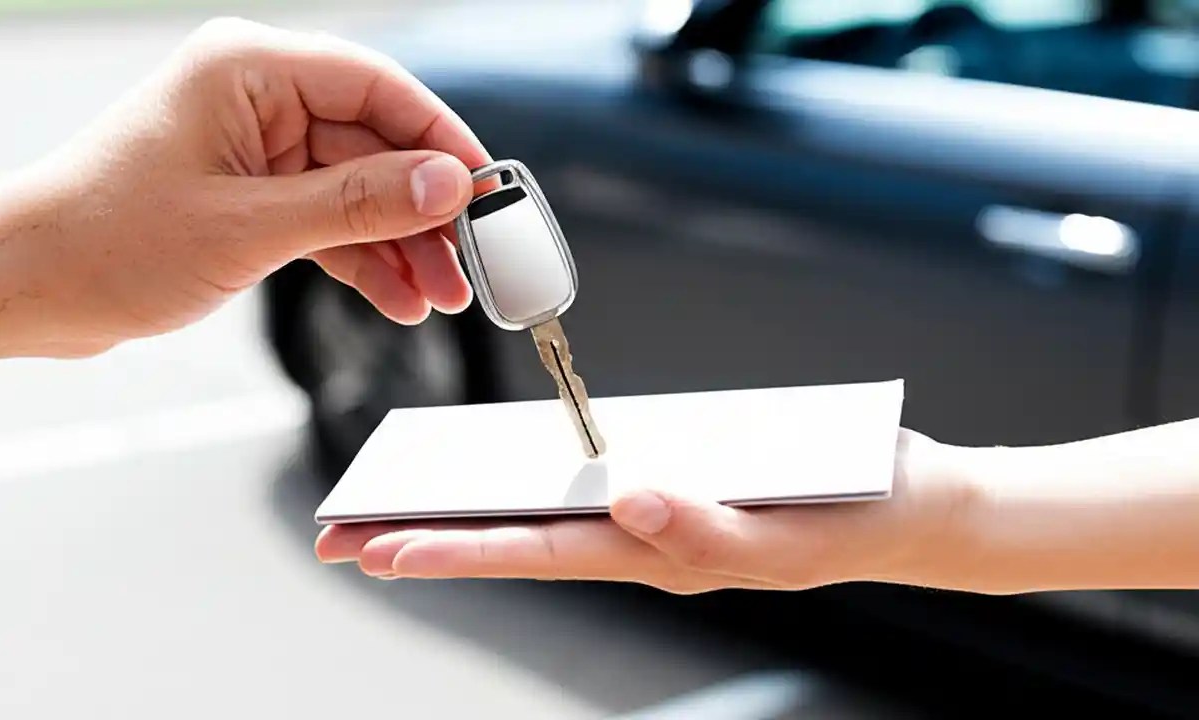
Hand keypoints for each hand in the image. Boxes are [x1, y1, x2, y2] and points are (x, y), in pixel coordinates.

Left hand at [0, 17, 489, 367]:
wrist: (31, 286)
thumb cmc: (106, 241)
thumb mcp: (249, 227)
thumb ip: (356, 204)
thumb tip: (443, 186)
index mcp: (248, 70)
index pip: (375, 87)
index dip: (440, 139)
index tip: (487, 188)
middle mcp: (256, 99)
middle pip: (374, 144)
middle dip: (425, 210)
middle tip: (472, 261)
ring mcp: (254, 149)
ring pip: (357, 189)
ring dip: (401, 243)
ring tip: (441, 294)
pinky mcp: (250, 195)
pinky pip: (328, 219)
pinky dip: (362, 258)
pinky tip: (398, 298)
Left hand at [314, 430, 989, 593]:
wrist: (907, 509)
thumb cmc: (849, 521)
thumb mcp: (784, 532)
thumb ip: (706, 528)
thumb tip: (624, 503)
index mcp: (655, 553)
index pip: (531, 552)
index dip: (452, 550)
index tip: (376, 548)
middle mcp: (640, 539)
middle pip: (517, 538)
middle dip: (429, 540)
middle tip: (346, 537)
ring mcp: (652, 514)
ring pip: (543, 515)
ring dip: (468, 512)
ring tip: (400, 509)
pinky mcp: (673, 480)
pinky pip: (587, 485)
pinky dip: (530, 481)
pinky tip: (502, 471)